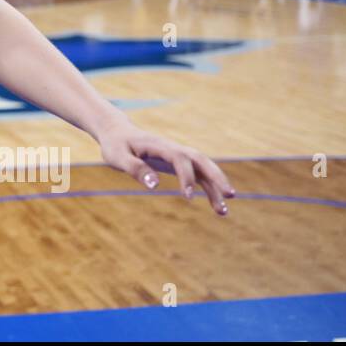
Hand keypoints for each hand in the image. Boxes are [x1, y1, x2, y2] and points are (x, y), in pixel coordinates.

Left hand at [97, 121, 234, 215]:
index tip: (187, 197)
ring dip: (216, 187)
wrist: (118, 132)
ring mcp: (178, 155)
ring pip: (204, 168)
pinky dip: (209, 189)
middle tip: (230, 195)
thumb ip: (135, 168)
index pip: (179, 158)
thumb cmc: (116, 145)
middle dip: (216, 176)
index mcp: (158, 145)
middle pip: (200, 159)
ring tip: (224, 212)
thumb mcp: (117, 157)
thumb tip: (153, 185)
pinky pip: (199, 175)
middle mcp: (173, 148)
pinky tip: (217, 206)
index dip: (186, 176)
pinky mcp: (179, 163)